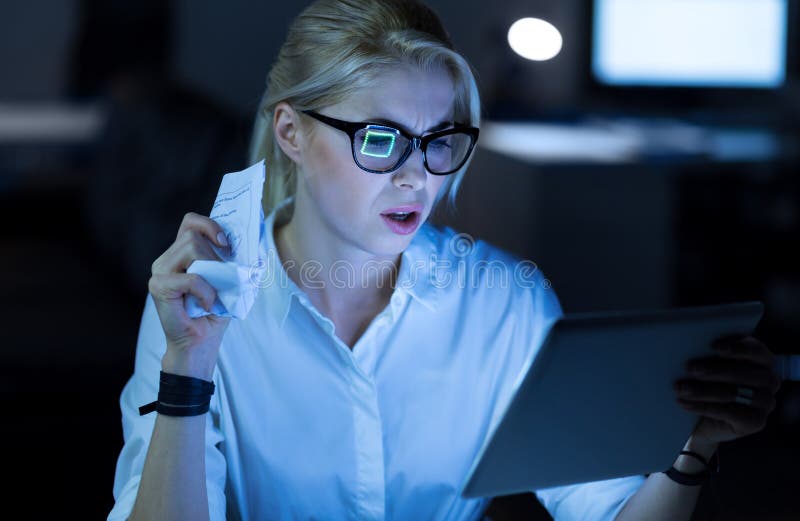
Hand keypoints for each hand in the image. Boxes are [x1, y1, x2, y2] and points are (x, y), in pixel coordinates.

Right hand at [148, 212, 231, 378]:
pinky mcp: (159, 286)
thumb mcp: (228, 280)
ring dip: (212, 271)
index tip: (226, 243)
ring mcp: (160, 271)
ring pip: (191, 248)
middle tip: (222, 280)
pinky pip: (191, 277)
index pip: (190, 222)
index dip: (209, 225)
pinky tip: (207, 304)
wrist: (200, 343)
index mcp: (181, 254)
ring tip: (213, 293)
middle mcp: (167, 259)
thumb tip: (252, 240)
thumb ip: (231, 259)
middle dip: (215, 256)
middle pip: (193, 235)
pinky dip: (206, 291)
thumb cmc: (215, 312)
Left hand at [675, 335, 781, 443]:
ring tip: (680, 388)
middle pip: (742, 373)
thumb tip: (689, 346)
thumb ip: (708, 354)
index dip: (736, 348)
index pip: (756, 350)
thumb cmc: (707, 382)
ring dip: (702, 390)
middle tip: (689, 368)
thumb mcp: (709, 365)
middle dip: (713, 370)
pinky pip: (728, 413)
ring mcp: (765, 403)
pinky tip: (684, 403)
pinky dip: (702, 406)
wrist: (704, 418)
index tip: (713, 346)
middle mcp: (770, 381)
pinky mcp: (756, 422)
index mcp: (763, 360)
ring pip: (733, 393)